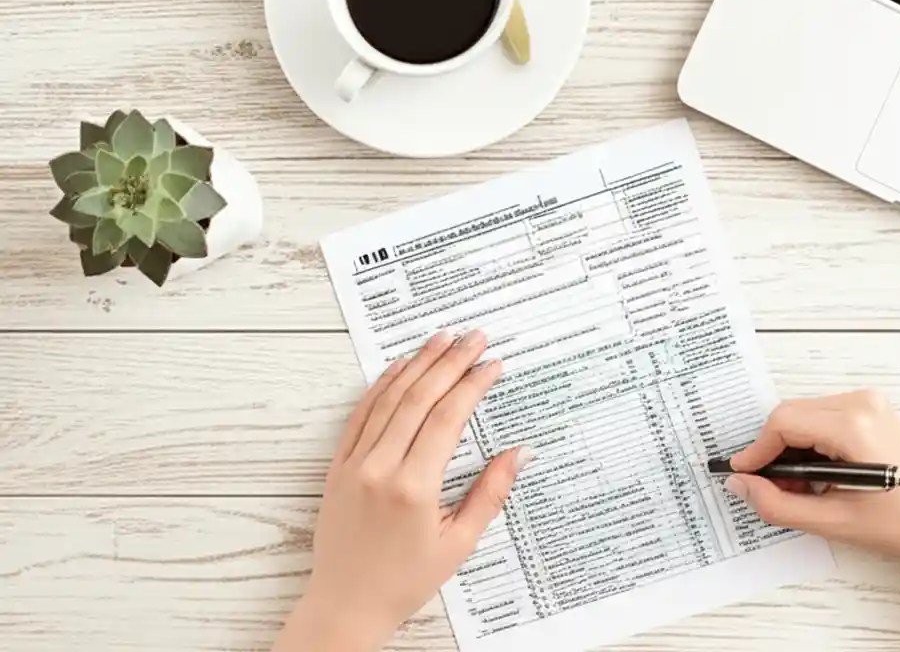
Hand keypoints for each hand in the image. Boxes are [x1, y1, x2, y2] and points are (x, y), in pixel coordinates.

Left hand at [273, 330, 531, 651]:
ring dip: (418, 364)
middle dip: (450, 361)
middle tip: (474, 336)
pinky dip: (382, 386)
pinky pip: (360, 415)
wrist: (346, 604)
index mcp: (414, 488)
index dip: (472, 385)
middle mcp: (380, 469)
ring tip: (442, 339)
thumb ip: (490, 493)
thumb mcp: (460, 543)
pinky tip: (400, 367)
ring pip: (388, 399)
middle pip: (419, 398)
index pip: (448, 418)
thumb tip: (520, 452)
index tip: (492, 364)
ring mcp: (354, 464)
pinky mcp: (337, 467)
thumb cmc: (405, 580)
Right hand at [726, 390, 899, 568]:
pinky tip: (819, 476)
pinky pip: (826, 417)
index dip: (757, 450)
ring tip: (800, 489)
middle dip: (775, 451)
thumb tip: (741, 485)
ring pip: (806, 415)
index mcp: (854, 426)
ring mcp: (872, 404)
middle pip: (793, 414)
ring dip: (793, 448)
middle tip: (773, 489)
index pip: (784, 422)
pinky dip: (812, 443)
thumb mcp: (833, 521)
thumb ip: (778, 504)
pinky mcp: (875, 411)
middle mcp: (863, 404)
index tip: (742, 474)